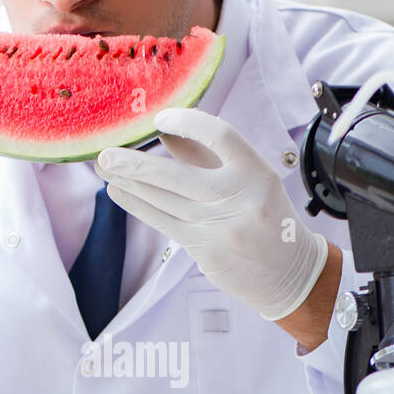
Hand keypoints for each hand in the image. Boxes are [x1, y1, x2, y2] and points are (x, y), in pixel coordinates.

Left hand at [92, 107, 327, 321]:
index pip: (221, 136)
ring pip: (163, 199)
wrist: (290, 273)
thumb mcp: (250, 179)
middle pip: (177, 175)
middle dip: (135, 164)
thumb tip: (167, 130)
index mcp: (258, 173)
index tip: (159, 119)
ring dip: (127, 182)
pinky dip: (136, 205)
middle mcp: (240, 199)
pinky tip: (117, 191)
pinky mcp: (204, 249)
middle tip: (105, 153)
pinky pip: (162, 221)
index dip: (188, 122)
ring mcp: (221, 227)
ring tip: (103, 167)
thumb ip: (208, 155)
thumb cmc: (266, 216)